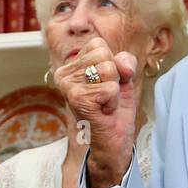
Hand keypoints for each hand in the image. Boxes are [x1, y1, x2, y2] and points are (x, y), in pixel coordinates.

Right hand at [54, 36, 138, 187]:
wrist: (113, 143)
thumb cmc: (115, 111)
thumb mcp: (123, 79)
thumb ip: (124, 62)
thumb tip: (122, 65)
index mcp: (70, 66)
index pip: (98, 44)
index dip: (112, 64)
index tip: (105, 84)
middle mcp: (64, 74)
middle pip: (104, 54)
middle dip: (114, 77)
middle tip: (106, 97)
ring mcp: (68, 86)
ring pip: (109, 69)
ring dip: (114, 91)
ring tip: (105, 105)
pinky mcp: (77, 99)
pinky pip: (110, 88)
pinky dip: (113, 102)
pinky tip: (103, 112)